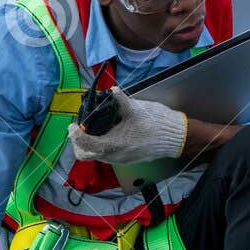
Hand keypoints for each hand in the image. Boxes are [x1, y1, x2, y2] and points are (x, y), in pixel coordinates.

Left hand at [69, 87, 186, 162]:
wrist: (176, 137)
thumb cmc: (156, 124)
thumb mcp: (135, 108)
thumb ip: (119, 100)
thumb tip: (111, 90)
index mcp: (113, 144)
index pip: (84, 144)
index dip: (74, 134)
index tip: (73, 124)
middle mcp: (114, 156)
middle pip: (85, 154)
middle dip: (79, 142)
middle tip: (79, 127)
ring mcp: (120, 159)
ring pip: (96, 155)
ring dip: (90, 143)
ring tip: (94, 127)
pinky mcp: (126, 158)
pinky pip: (106, 154)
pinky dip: (101, 144)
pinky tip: (109, 132)